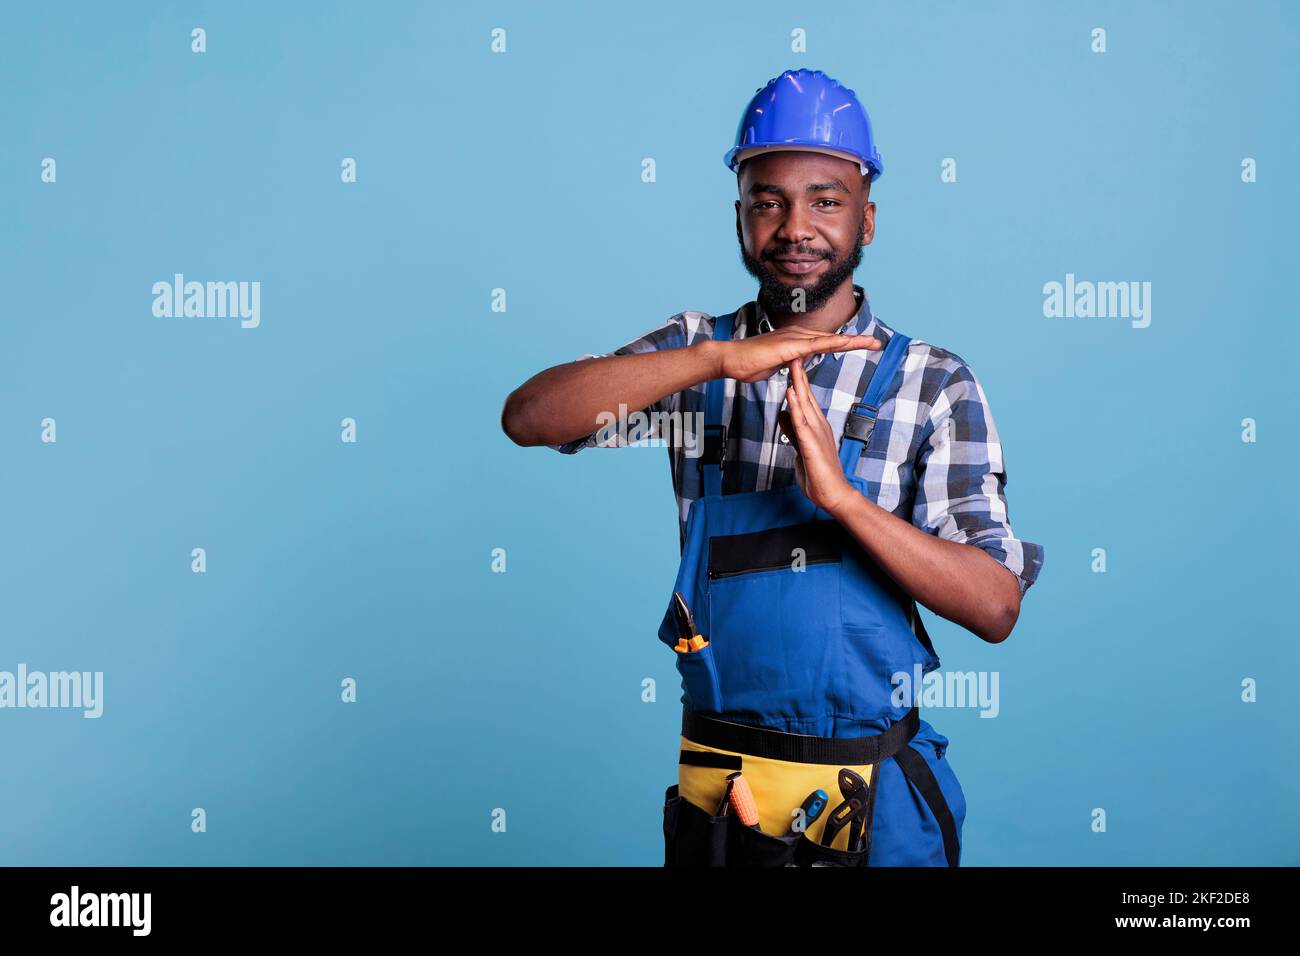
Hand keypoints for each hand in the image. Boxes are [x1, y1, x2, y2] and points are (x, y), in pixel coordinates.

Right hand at [718, 326, 879, 382]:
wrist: (731, 360)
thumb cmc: (749, 364)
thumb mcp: (776, 365)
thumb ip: (791, 362)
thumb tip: (799, 362)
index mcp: (796, 342)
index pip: (827, 343)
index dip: (846, 344)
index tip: (863, 346)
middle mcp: (798, 336)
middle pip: (834, 339)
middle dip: (857, 341)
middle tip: (878, 343)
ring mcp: (794, 339)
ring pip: (830, 339)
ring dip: (853, 341)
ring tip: (873, 343)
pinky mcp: (790, 346)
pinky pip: (817, 345)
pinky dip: (835, 343)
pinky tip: (849, 343)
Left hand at [777, 357, 856, 512]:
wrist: (834, 495)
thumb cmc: (819, 476)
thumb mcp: (800, 448)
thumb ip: (792, 430)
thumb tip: (783, 414)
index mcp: (815, 426)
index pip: (805, 398)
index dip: (797, 379)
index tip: (790, 361)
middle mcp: (818, 426)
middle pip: (806, 394)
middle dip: (798, 372)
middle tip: (793, 350)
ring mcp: (816, 434)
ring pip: (805, 403)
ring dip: (798, 382)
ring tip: (792, 362)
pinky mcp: (812, 445)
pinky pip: (802, 423)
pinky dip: (795, 406)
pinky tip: (791, 393)